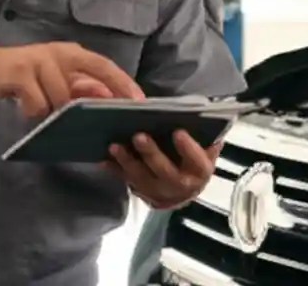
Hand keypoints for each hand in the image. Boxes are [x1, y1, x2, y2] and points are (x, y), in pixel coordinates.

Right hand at [0, 41, 143, 118]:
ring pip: (59, 99)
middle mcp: (57, 53)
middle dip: (90, 107)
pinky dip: (34, 114)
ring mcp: (37, 61)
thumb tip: (107, 99)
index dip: (123, 82)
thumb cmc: (25, 77)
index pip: (104, 65)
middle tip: (95, 124)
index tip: (140, 101)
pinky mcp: (18, 73)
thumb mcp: (55, 80)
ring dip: (54, 114)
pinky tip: (25, 111)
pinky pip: (36, 104)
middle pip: (84, 84)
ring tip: (43, 114)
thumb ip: (79, 88)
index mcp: (71, 53)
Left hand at [106, 130, 220, 210]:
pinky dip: (115, 170)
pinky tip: (105, 159)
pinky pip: (127, 182)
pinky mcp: (143, 193)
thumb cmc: (192, 156)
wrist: (184, 187)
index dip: (189, 149)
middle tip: (139, 136)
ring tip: (115, 146)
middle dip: (152, 154)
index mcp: (200, 170)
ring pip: (143, 180)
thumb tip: (191, 114)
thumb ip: (199, 132)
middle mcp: (182, 186)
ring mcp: (161, 193)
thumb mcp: (202, 144)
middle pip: (167, 172)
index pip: (198, 161)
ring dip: (128, 163)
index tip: (178, 132)